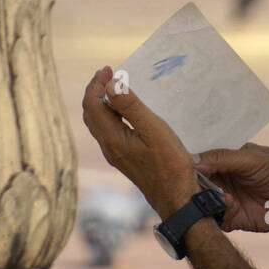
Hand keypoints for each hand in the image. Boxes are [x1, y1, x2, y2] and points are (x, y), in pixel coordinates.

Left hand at [82, 67, 199, 219]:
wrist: (178, 199)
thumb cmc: (170, 164)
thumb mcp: (154, 130)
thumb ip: (131, 107)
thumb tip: (111, 85)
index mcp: (112, 139)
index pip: (92, 105)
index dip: (96, 84)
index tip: (109, 69)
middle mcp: (109, 148)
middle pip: (91, 114)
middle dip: (95, 91)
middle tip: (108, 74)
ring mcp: (116, 156)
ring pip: (99, 124)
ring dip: (102, 103)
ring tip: (115, 88)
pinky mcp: (126, 160)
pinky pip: (109, 132)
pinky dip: (111, 115)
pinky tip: (125, 113)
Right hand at [195, 143, 268, 246]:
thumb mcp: (253, 159)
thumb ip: (223, 158)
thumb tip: (193, 160)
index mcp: (228, 160)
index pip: (202, 161)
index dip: (192, 164)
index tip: (183, 166)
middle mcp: (223, 179)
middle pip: (197, 182)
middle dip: (194, 184)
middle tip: (194, 183)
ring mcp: (225, 199)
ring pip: (202, 201)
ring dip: (205, 199)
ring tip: (219, 192)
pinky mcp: (230, 219)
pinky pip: (214, 218)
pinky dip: (218, 213)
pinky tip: (230, 204)